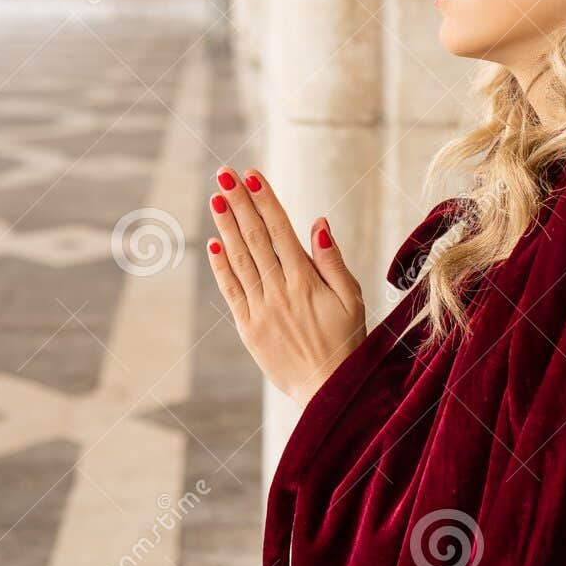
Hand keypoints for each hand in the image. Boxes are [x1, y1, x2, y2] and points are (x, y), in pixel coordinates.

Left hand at [205, 167, 366, 407]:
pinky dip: (221, 266)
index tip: (251, 174)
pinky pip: (231, 290)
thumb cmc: (346, 341)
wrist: (329, 391)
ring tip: (216, 198)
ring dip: (226, 226)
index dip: (265, 199)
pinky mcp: (248, 328)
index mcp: (305, 280)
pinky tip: (214, 243)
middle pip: (254, 237)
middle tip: (224, 173)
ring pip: (239, 259)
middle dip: (239, 202)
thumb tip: (317, 222)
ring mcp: (261, 309)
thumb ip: (331, 260)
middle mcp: (279, 290)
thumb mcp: (350, 297)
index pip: (280, 229)